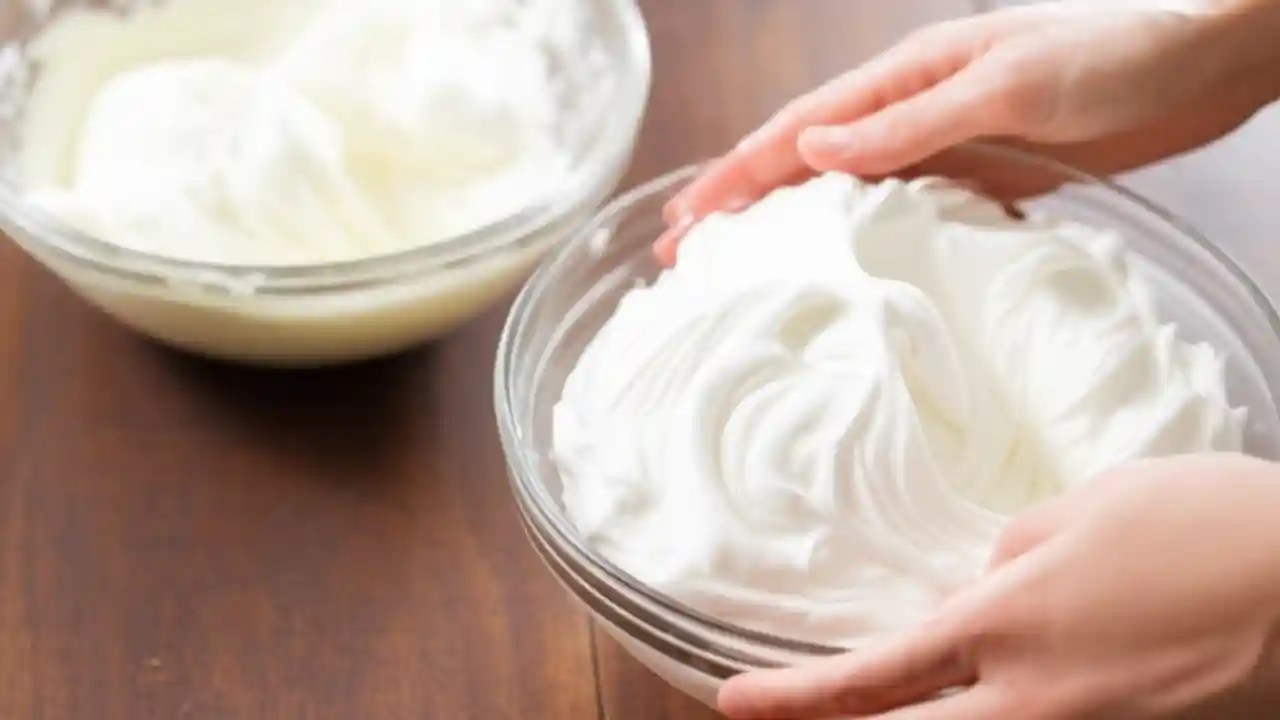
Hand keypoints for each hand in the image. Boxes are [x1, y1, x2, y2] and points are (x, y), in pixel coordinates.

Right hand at [657, 1, 1279, 264]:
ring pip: (846, 194)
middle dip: (740, 205)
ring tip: (743, 269)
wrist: (1201, 65)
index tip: (683, 220)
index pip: (795, 133)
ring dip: (790, 228)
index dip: (733, 176)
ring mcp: (946, 146)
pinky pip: (904, 213)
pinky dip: (861, 241)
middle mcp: (912, 113)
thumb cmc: (1113, 56)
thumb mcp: (1004, 86)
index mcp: (904, 79)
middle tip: (683, 254)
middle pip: (804, 164)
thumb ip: (909, 124)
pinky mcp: (984, 178)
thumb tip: (810, 153)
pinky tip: (844, 272)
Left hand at [717, 454, 1279, 718]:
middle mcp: (1041, 700)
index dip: (795, 697)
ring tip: (916, 693)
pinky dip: (1012, 716)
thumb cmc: (1210, 522)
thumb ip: (1017, 556)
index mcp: (1011, 625)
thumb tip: (986, 588)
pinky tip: (1009, 690)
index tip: (734, 704)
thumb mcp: (1089, 509)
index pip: (874, 677)